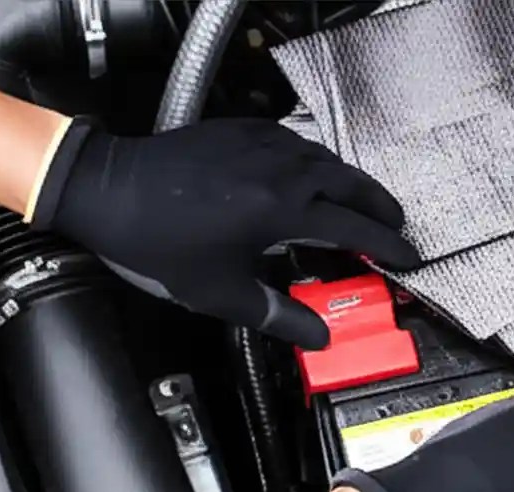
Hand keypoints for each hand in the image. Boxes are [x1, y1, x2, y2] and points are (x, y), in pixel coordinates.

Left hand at [29, 118, 418, 348]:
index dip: (387, 246)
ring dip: (350, 184)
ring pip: (325, 160)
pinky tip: (310, 175)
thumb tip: (318, 337)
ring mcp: (261, 144)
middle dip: (380, 207)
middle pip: (352, 185)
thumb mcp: (219, 293)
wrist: (107, 190)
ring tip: (359, 205)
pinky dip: (315, 162)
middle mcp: (281, 169)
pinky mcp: (240, 132)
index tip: (406, 257)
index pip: (354, 229)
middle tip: (395, 227)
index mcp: (283, 210)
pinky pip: (295, 142)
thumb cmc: (156, 242)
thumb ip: (277, 315)